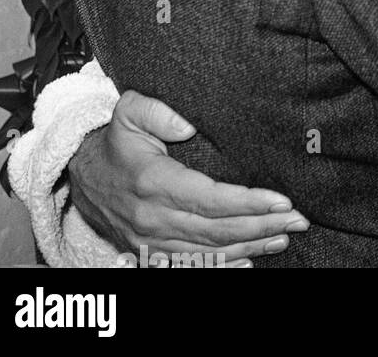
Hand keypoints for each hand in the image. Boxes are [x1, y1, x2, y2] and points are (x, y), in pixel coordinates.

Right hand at [67, 91, 309, 263]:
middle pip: (217, 230)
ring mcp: (150, 241)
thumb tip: (188, 125)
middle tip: (298, 220)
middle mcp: (152, 219)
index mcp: (153, 183)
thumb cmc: (115, 139)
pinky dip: (221, 268)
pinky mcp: (148, 253)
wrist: (79, 175)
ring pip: (208, 253)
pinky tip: (249, 263)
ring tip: (284, 238)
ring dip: (250, 248)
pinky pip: (188, 267)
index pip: (211, 200)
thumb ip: (157, 111)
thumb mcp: (129, 111)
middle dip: (262, 226)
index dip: (249, 203)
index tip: (282, 201)